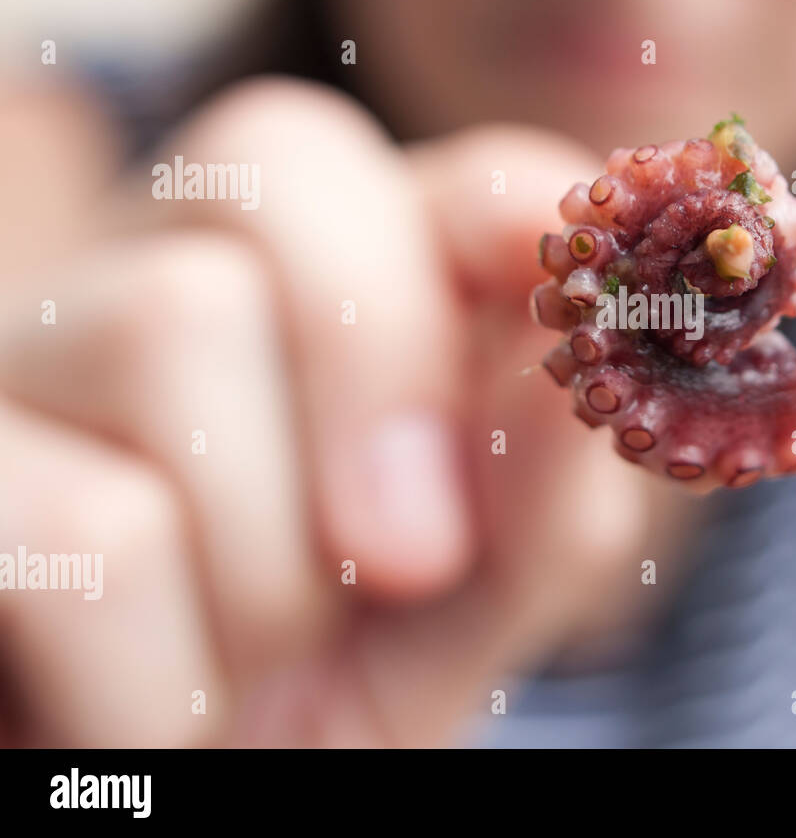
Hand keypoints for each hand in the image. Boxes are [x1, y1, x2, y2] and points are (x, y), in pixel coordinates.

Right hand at [0, 78, 672, 745]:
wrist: (161, 794)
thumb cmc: (312, 697)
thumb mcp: (461, 617)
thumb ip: (543, 508)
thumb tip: (583, 371)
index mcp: (328, 305)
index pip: (435, 177)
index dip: (517, 212)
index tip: (582, 302)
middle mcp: (167, 280)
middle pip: (286, 177)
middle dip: (381, 371)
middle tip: (412, 562)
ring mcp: (34, 358)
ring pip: (171, 320)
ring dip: (264, 562)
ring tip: (246, 662)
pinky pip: (83, 518)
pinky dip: (160, 677)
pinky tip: (158, 725)